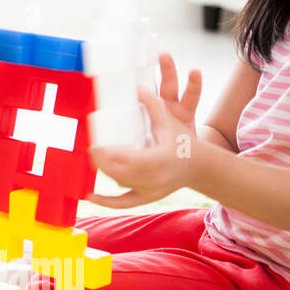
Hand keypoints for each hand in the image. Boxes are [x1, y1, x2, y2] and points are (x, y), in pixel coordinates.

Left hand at [88, 53, 201, 208]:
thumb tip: (135, 86)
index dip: (116, 156)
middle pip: (123, 173)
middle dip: (102, 161)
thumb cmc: (183, 141)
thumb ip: (153, 104)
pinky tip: (90, 196)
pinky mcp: (147, 198)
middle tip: (91, 146)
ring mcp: (152, 190)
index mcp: (162, 158)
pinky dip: (106, 202)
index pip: (136, 160)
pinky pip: (124, 203)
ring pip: (121, 183)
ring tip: (93, 156)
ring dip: (104, 170)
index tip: (99, 146)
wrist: (199, 166)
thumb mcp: (169, 121)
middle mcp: (157, 178)